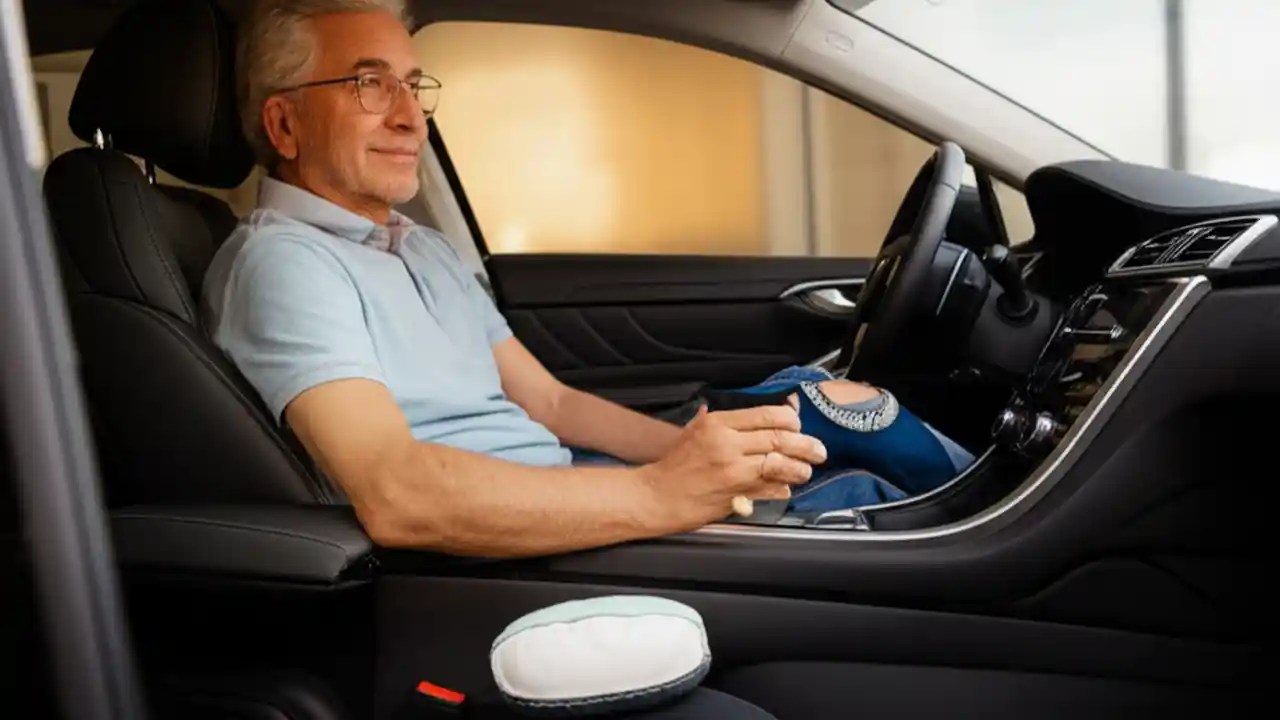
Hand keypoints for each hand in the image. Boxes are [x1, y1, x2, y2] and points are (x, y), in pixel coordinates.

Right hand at [638, 400, 827, 530]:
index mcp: (718, 424)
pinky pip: (769, 489)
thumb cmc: (674, 466)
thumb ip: (724, 423)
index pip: (766, 415)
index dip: (791, 419)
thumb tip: (755, 416)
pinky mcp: (735, 494)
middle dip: (805, 445)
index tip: (799, 425)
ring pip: (779, 464)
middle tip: (818, 450)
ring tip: (806, 470)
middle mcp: (727, 443)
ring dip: (799, 468)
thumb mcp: (694, 432)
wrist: (656, 496)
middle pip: (779, 438)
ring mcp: (733, 470)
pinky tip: (786, 488)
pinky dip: (782, 488)